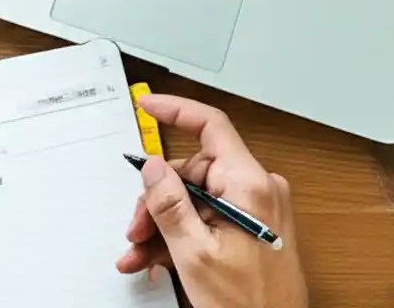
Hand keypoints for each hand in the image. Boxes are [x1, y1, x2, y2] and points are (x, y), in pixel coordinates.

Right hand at [117, 95, 306, 307]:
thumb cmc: (249, 304)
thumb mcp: (194, 253)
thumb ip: (170, 204)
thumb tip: (154, 167)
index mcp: (250, 185)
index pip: (211, 126)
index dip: (176, 111)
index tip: (148, 106)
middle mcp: (258, 189)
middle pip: (194, 170)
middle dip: (158, 198)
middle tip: (135, 227)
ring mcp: (257, 207)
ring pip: (196, 198)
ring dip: (164, 223)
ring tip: (140, 251)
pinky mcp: (254, 225)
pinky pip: (209, 216)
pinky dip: (181, 233)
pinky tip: (155, 256)